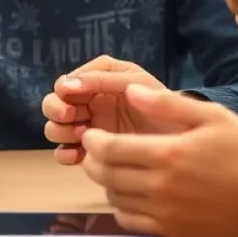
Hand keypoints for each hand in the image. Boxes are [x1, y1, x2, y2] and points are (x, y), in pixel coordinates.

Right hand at [41, 55, 168, 165]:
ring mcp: (89, 129)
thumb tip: (67, 84)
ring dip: (60, 131)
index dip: (63, 89)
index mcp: (98, 81)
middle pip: (53, 104)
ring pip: (55, 128)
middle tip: (72, 117)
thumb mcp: (136, 83)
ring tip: (79, 136)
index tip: (72, 98)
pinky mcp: (91, 153)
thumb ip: (102, 80)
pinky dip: (64, 154)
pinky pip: (65, 153)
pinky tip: (75, 156)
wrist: (184, 141)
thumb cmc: (162, 105)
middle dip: (57, 109)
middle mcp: (89, 103)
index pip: (66, 81)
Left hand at [81, 85, 237, 236]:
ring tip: (112, 169)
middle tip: (94, 151)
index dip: (94, 141)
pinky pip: (132, 222)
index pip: (112, 149)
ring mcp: (166, 213)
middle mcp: (161, 187)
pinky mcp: (174, 232)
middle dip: (94, 161)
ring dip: (107, 184)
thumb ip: (166, 104)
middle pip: (108, 176)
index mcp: (168, 154)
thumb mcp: (210, 116)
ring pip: (117, 200)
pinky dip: (122, 208)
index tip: (91, 134)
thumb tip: (130, 91)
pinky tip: (130, 195)